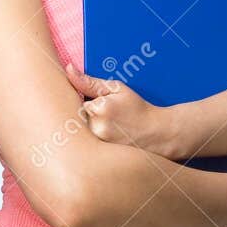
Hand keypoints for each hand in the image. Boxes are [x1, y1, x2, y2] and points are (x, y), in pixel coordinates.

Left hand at [64, 62, 184, 157]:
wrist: (157, 133)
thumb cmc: (137, 109)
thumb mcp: (117, 89)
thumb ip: (90, 81)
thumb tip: (68, 70)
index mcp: (99, 108)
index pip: (77, 102)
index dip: (90, 103)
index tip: (105, 105)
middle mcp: (97, 128)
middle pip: (77, 118)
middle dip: (89, 116)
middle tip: (110, 117)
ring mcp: (99, 144)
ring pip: (82, 131)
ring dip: (91, 128)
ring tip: (113, 127)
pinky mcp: (101, 155)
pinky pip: (89, 144)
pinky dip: (96, 141)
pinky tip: (112, 137)